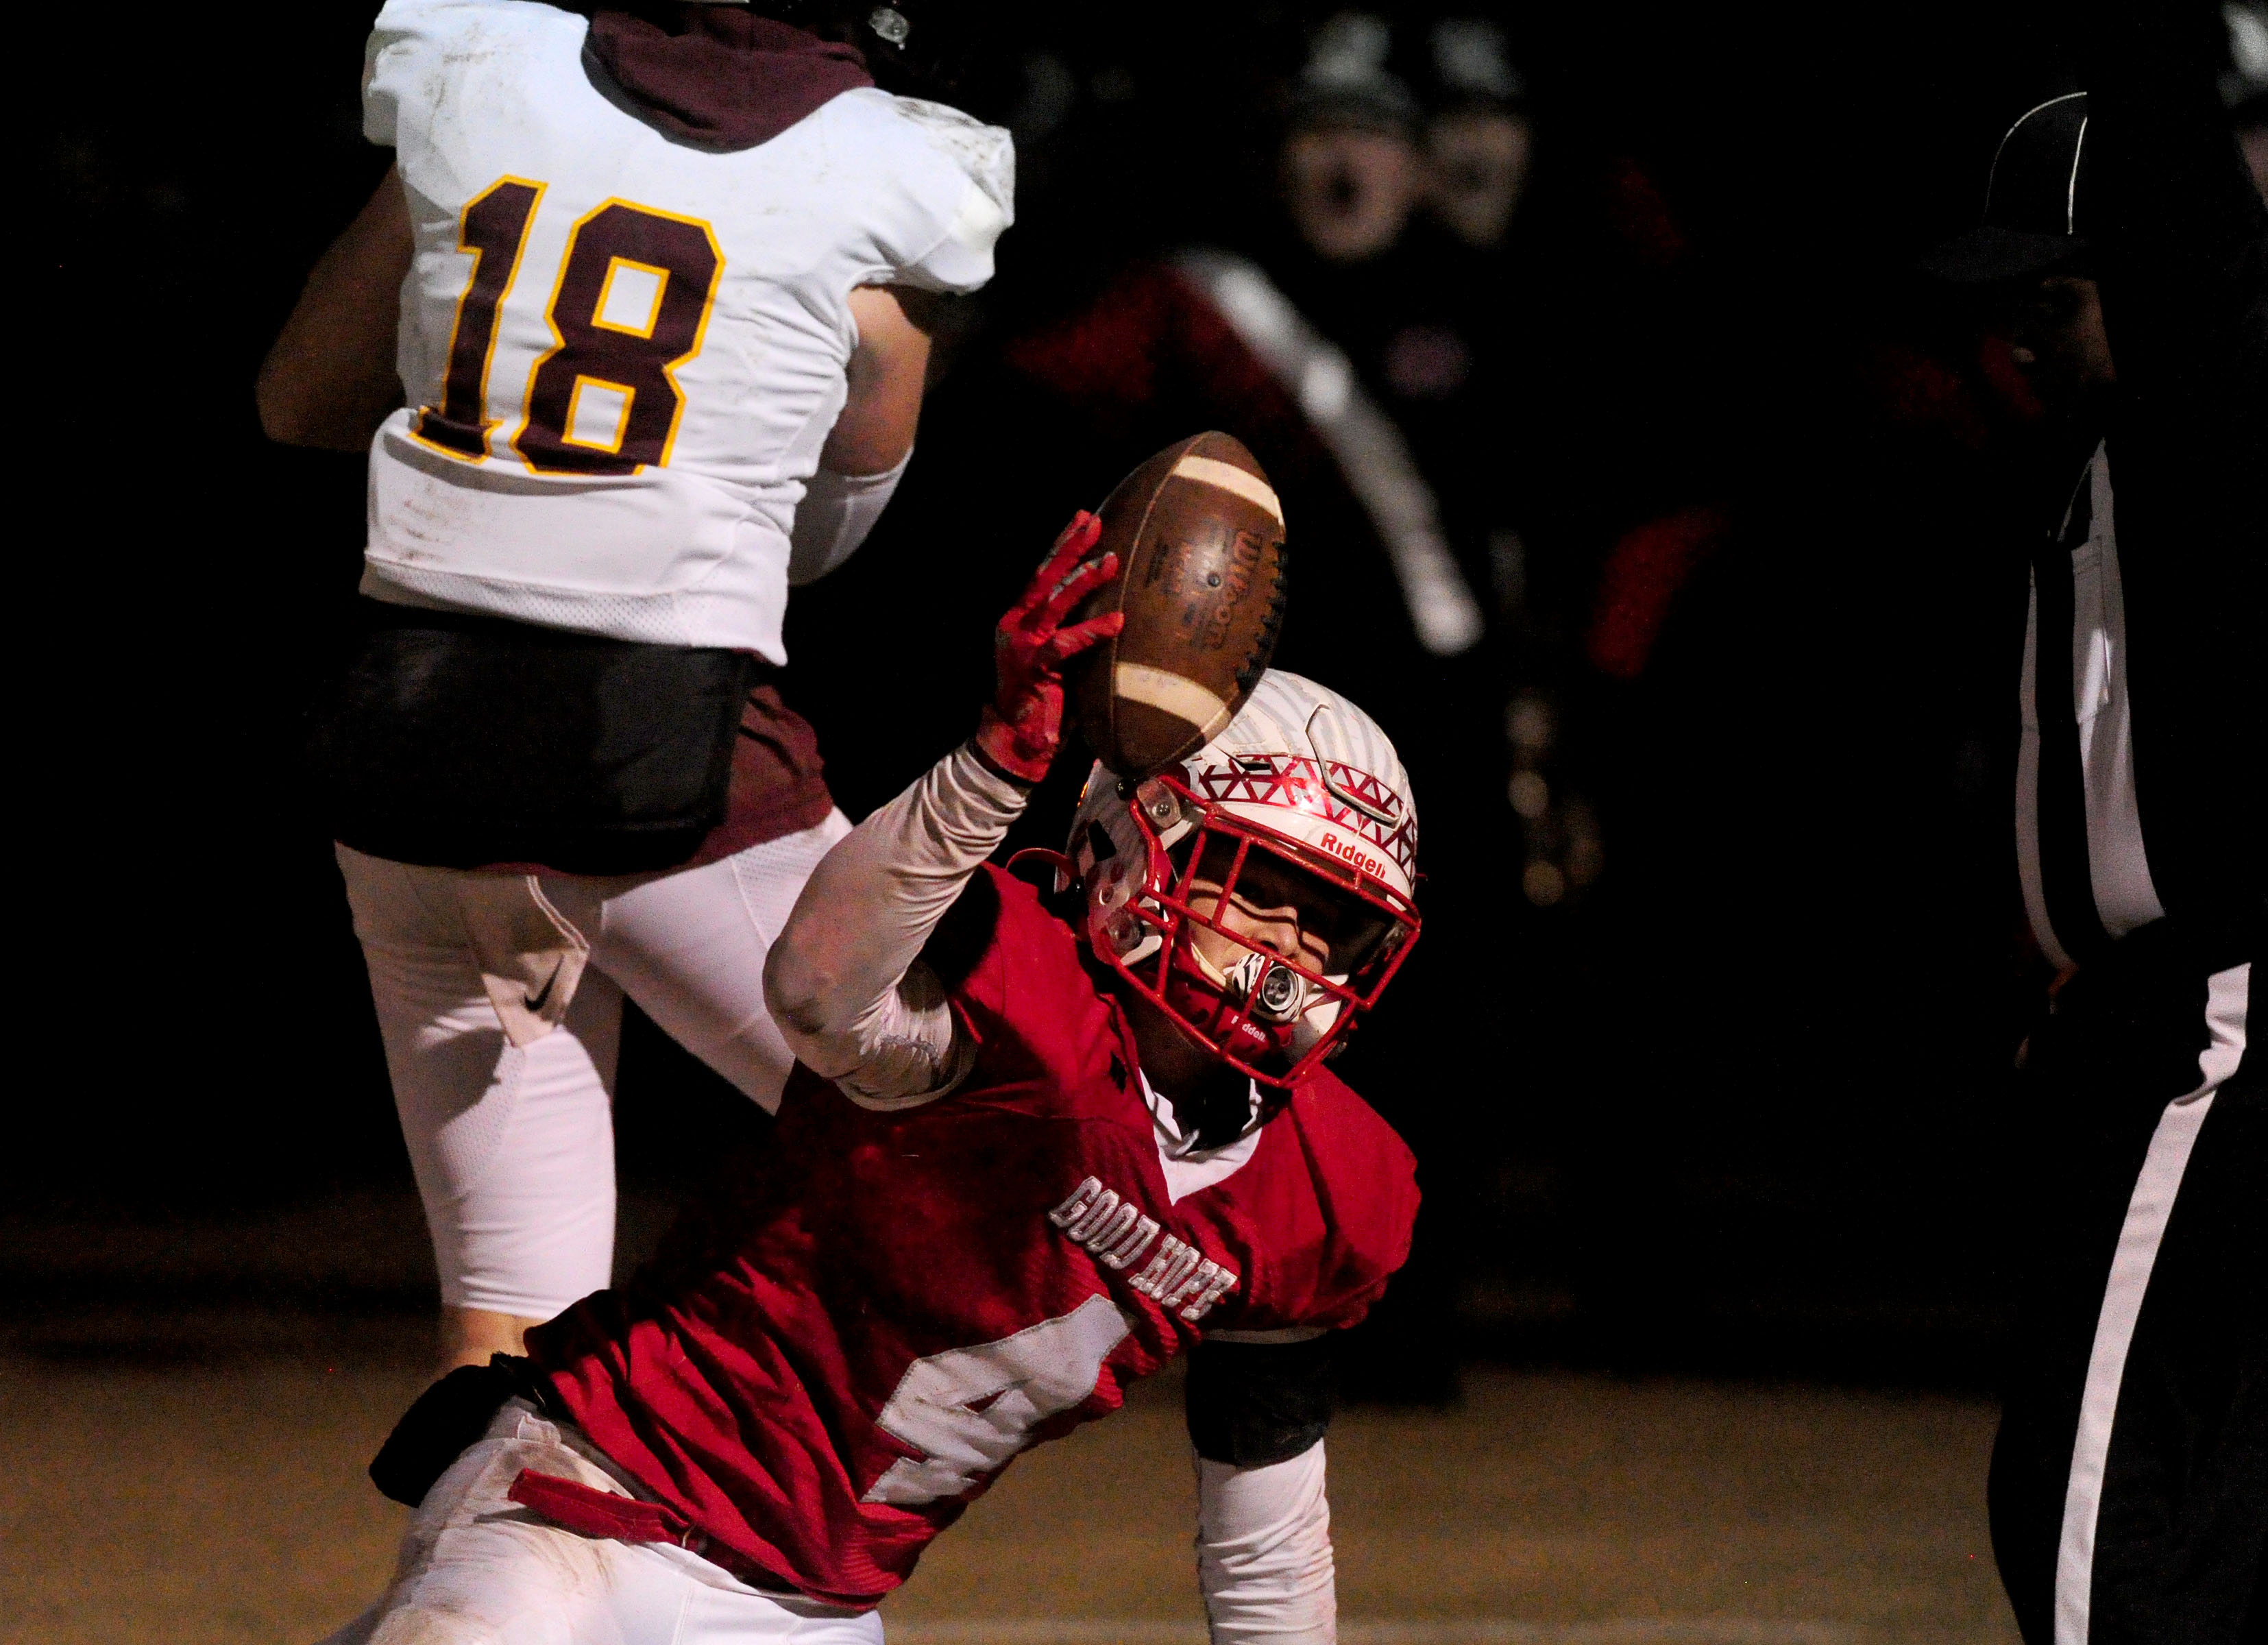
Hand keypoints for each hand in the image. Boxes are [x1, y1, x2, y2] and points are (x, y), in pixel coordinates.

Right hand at [972, 512, 1123, 783]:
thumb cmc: (1042, 693)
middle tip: (1092, 523)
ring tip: (1109, 561)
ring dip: (1081, 580)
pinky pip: (1066, 644)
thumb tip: (1106, 599)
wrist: (1015, 737)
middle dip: (1067, 547)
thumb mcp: (1054, 652)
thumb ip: (1068, 626)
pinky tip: (1118, 620)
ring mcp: (1022, 645)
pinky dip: (1092, 630)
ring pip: (1053, 603)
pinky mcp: (1034, 668)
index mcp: (1018, 618)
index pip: (1041, 574)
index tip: (1082, 518)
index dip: (1061, 545)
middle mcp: (1016, 625)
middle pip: (1043, 577)